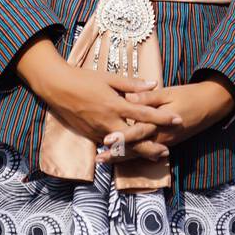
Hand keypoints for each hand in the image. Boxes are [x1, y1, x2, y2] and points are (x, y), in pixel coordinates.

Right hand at [15, 37, 182, 150]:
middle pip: (135, 139)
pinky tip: (131, 153)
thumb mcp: (109, 78)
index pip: (144, 113)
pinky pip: (109, 146)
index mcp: (115, 104)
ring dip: (139, 152)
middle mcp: (108, 121)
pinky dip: (122, 151)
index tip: (177, 120)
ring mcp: (99, 131)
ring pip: (123, 147)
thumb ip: (132, 84)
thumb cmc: (84, 79)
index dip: (162, 118)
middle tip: (167, 152)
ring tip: (154, 156)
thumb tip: (154, 85)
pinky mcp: (90, 136)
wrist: (57, 87)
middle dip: (152, 147)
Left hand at [107, 79, 234, 162]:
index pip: (138, 133)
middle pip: (136, 148)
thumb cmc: (189, 95)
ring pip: (141, 153)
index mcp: (161, 123)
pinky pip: (148, 151)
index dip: (121, 137)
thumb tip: (127, 98)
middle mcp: (163, 137)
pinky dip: (134, 155)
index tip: (105, 141)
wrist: (211, 105)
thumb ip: (147, 97)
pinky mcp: (168, 142)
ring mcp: (166, 142)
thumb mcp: (168, 92)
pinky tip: (121, 156)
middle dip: (117, 154)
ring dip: (122, 157)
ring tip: (104, 160)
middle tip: (99, 159)